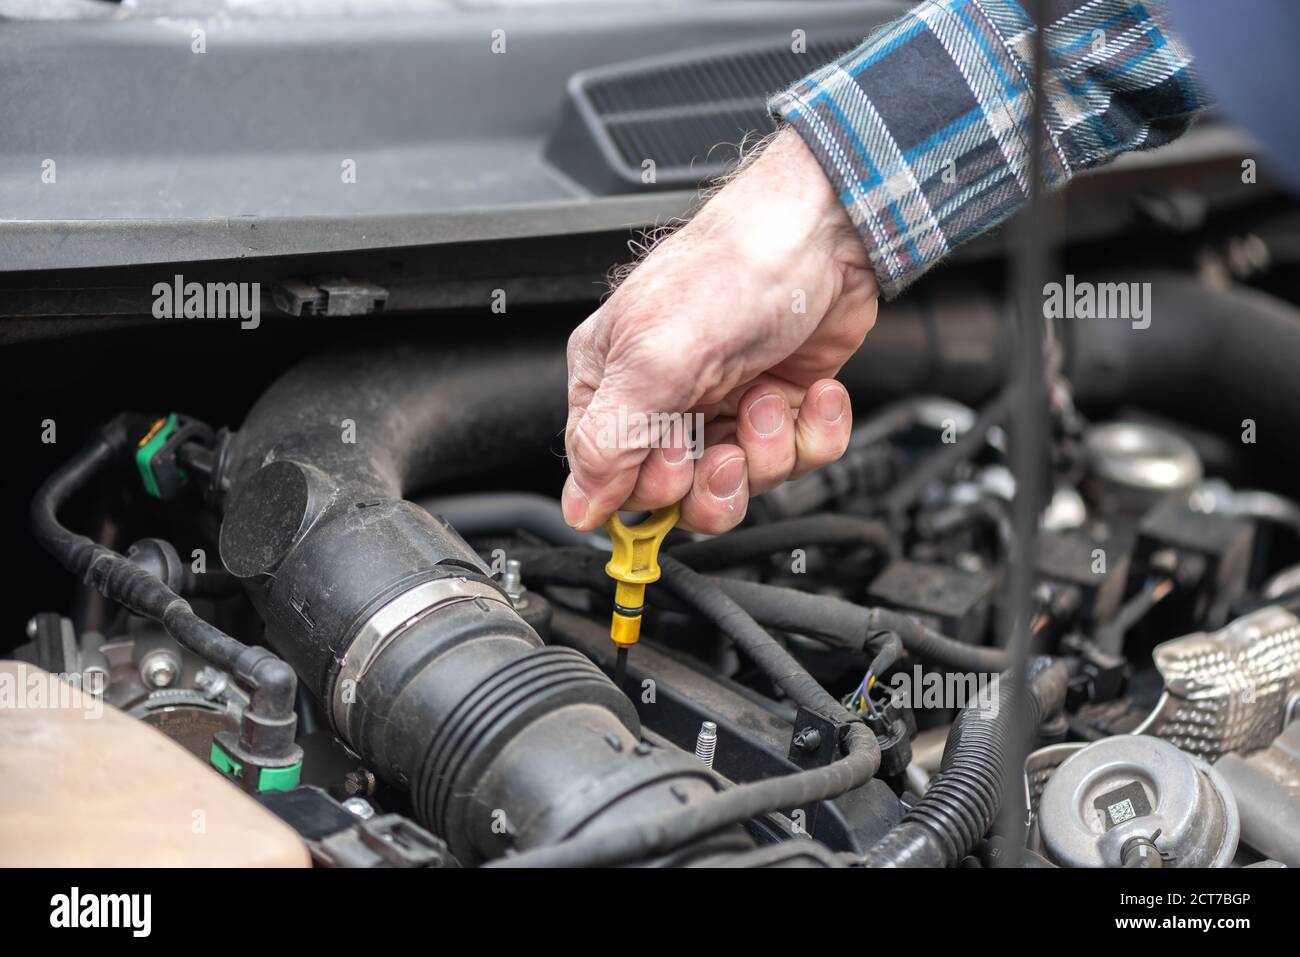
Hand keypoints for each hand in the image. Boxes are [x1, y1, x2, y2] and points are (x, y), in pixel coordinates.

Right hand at [563, 128, 878, 532]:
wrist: (826, 230)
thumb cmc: (732, 268)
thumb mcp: (655, 359)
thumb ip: (610, 440)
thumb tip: (581, 505)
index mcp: (614, 383)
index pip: (609, 478)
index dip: (649, 486)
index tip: (678, 459)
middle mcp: (664, 399)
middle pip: (677, 494)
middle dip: (715, 479)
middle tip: (730, 443)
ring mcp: (724, 405)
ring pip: (740, 484)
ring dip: (767, 451)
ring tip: (769, 399)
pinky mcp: (777, 405)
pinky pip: (796, 457)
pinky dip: (813, 432)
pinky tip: (813, 393)